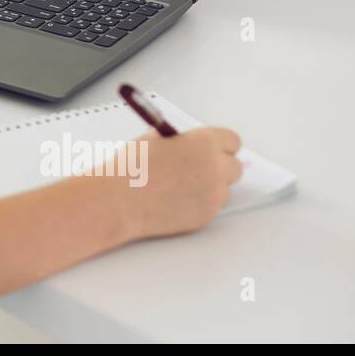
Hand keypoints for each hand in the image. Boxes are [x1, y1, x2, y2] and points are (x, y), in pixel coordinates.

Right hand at [121, 127, 243, 237]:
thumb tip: (187, 143)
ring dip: (210, 187)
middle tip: (199, 168)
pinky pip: (211, 207)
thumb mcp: (153, 139)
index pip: (232, 140)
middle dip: (220, 166)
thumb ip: (179, 140)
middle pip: (235, 167)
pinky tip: (174, 200)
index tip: (212, 148)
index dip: (220, 144)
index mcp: (204, 142)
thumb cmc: (131, 168)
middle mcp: (216, 168)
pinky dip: (198, 203)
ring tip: (180, 186)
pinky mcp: (206, 216)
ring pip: (224, 189)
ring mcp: (213, 195)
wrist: (119, 200)